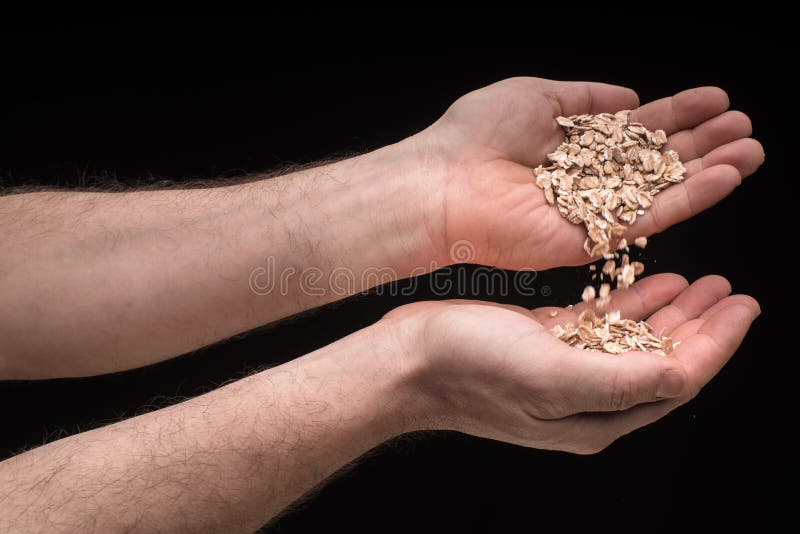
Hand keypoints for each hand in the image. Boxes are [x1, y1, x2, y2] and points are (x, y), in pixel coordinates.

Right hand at [387, 273, 758, 452]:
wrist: (407, 361)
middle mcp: (586, 399)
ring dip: (671, 311)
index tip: (746, 307)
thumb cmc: (469, 368)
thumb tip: (684, 375)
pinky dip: (630, 303)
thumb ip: (618, 381)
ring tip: (703, 280)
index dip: (716, 344)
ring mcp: (564, 369)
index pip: (676, 380)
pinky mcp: (544, 343)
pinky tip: (652, 281)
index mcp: (596, 417)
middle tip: (733, 289)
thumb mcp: (548, 376)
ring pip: (636, 339)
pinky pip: (601, 324)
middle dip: (702, 325)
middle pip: (663, 359)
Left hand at [413, 78, 763, 268]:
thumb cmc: (475, 135)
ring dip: (709, 173)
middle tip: (744, 127)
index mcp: (573, 146)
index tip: (715, 99)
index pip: (636, 131)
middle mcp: (586, 181)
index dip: (677, 115)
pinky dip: (689, 200)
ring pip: (661, 193)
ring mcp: (589, 213)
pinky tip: (725, 178)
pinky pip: (647, 221)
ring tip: (751, 151)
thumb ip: (587, 97)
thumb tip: (631, 95)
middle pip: (656, 163)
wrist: (444, 183)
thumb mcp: (537, 95)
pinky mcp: (589, 242)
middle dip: (702, 144)